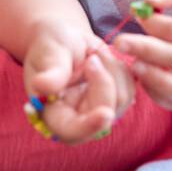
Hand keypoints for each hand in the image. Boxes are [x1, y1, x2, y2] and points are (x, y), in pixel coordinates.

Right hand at [24, 24, 120, 144]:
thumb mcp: (49, 52)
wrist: (67, 39)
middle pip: (103, 118)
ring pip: (121, 100)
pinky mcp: (115, 102)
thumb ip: (51, 70)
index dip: (89, 125)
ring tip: (94, 54)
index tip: (105, 113)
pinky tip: (104, 60)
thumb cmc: (51, 44)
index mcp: (51, 113)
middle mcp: (76, 120)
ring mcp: (98, 113)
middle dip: (103, 83)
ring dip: (112, 70)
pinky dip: (121, 69)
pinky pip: (131, 89)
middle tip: (92, 56)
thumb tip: (41, 85)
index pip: (70, 131)